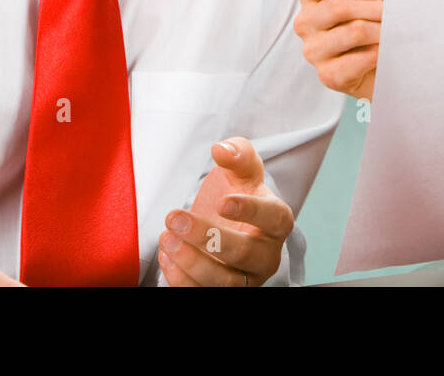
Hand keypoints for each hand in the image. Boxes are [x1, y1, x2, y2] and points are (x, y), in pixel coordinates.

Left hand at [157, 137, 294, 286]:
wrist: (227, 224)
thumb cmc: (238, 195)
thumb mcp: (241, 170)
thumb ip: (237, 154)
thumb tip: (220, 149)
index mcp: (277, 221)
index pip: (275, 218)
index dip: (251, 211)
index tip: (221, 203)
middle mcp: (267, 254)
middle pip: (244, 253)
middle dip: (206, 237)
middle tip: (175, 218)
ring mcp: (247, 278)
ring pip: (224, 282)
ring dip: (191, 262)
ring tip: (166, 239)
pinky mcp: (225, 292)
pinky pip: (204, 294)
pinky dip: (182, 280)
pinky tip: (166, 256)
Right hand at [293, 0, 384, 99]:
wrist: (383, 64)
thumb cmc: (372, 23)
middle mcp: (306, 22)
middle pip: (339, 5)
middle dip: (376, 7)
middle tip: (395, 12)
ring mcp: (314, 50)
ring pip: (355, 31)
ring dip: (383, 30)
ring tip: (393, 31)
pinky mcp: (328, 75)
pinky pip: (358, 59)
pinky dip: (379, 54)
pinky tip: (384, 53)